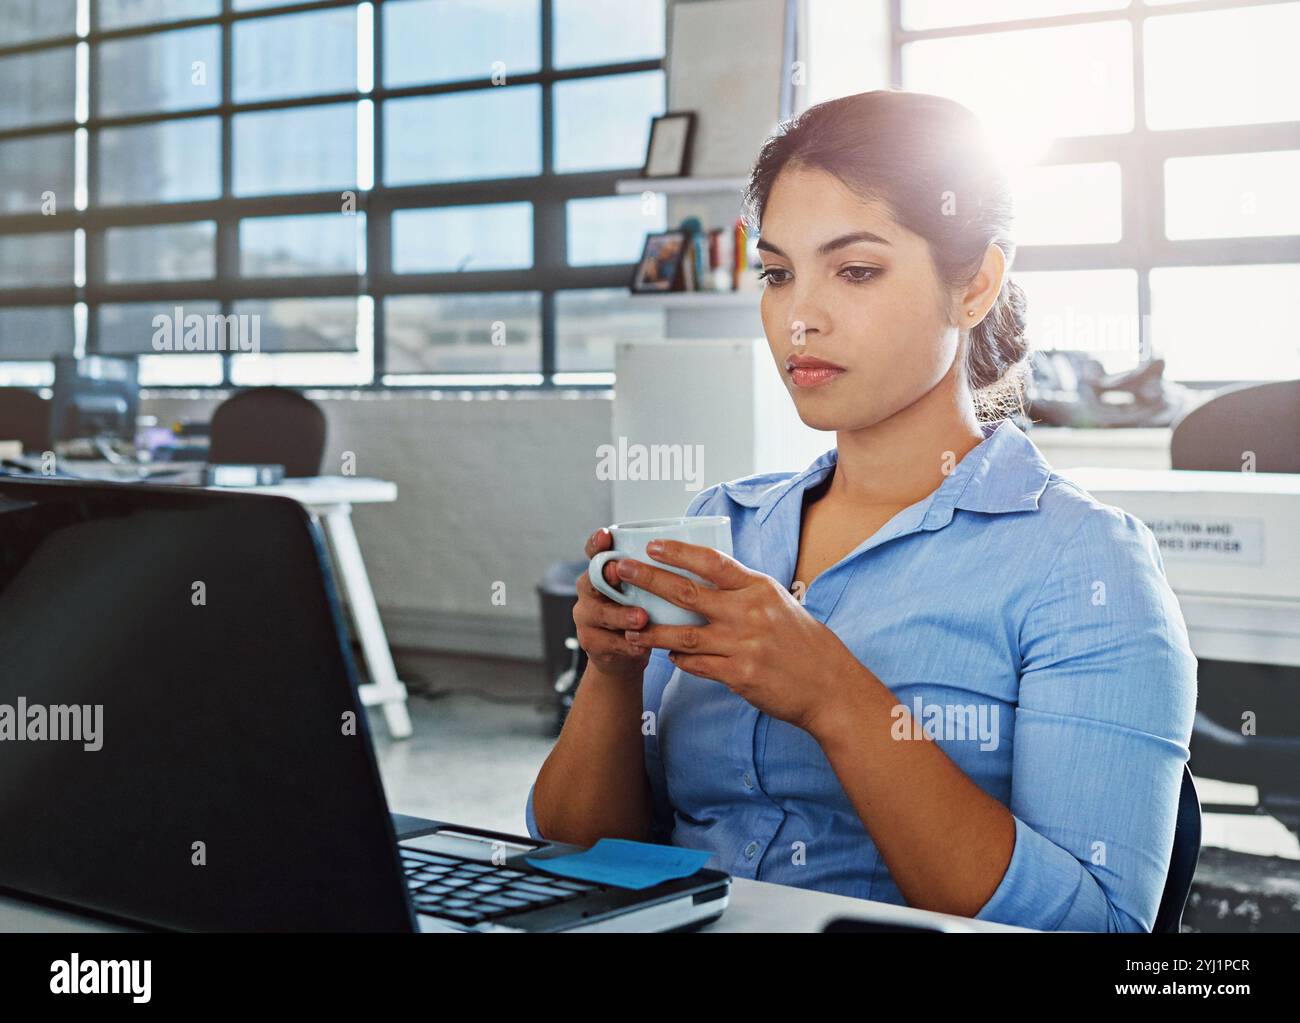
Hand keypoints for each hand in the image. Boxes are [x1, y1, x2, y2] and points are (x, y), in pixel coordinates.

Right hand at [573, 528, 651, 682]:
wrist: (625, 657)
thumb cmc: (642, 613)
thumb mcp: (645, 591)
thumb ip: (653, 574)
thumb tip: (689, 552)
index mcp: (602, 572)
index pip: (595, 552)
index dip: (597, 543)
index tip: (606, 534)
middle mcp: (589, 591)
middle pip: (592, 580)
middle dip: (606, 576)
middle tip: (618, 571)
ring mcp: (587, 617)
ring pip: (600, 613)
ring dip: (621, 614)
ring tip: (641, 618)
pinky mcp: (592, 643)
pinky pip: (607, 643)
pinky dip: (626, 644)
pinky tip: (641, 646)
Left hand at [615, 540, 863, 734]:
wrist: (828, 684)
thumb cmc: (801, 640)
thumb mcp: (777, 602)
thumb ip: (742, 591)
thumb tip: (704, 577)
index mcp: (758, 588)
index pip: (712, 562)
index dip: (679, 552)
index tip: (652, 546)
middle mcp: (749, 613)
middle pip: (688, 593)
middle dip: (649, 581)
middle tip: (620, 573)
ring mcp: (743, 645)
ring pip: (684, 635)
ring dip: (652, 631)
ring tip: (629, 628)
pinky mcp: (739, 675)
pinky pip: (698, 665)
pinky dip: (680, 659)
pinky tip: (667, 656)